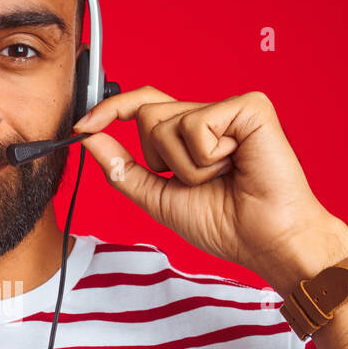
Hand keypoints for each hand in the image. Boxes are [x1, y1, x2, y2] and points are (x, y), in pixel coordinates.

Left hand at [73, 87, 347, 294]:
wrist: (266, 241)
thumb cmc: (226, 224)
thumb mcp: (159, 198)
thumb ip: (124, 168)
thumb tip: (89, 139)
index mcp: (192, 135)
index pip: (143, 107)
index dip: (110, 110)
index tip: (81, 127)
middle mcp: (211, 116)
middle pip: (149, 115)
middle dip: (161, 159)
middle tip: (199, 181)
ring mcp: (231, 109)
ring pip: (169, 123)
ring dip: (187, 167)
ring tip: (222, 178)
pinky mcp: (250, 107)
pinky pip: (197, 125)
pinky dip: (206, 157)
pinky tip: (236, 166)